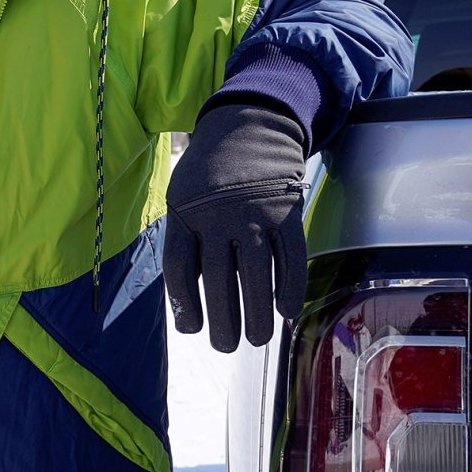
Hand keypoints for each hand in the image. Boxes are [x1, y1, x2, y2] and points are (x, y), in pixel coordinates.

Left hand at [164, 102, 308, 351]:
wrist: (247, 126)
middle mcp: (218, 216)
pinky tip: (287, 311)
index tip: (191, 328)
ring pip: (255, 275)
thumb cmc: (209, 174)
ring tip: (257, 339)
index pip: (180, 269)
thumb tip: (193, 300)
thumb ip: (188, 242)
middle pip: (219, 280)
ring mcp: (254, 213)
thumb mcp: (182, 198)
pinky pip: (290, 257)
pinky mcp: (286, 211)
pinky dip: (289, 287)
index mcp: (185, 214)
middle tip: (225, 346)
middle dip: (222, 321)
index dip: (186, 305)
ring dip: (257, 314)